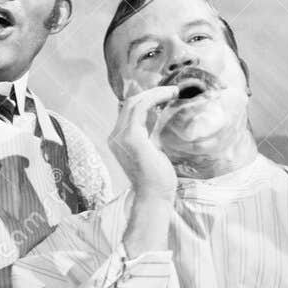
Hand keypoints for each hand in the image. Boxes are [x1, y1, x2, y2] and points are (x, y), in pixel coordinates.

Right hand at [110, 82, 181, 202]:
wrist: (154, 196)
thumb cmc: (157, 179)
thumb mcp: (151, 151)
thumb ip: (148, 135)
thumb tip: (155, 117)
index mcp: (118, 140)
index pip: (128, 112)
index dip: (145, 100)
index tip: (164, 97)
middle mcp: (115, 136)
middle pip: (129, 104)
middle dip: (150, 93)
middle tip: (171, 91)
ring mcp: (120, 136)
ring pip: (133, 102)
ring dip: (154, 93)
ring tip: (173, 92)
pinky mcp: (131, 136)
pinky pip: (141, 107)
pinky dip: (155, 97)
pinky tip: (168, 96)